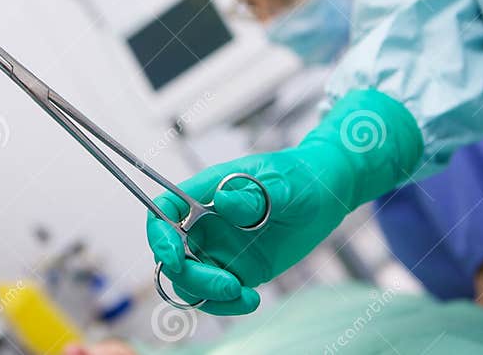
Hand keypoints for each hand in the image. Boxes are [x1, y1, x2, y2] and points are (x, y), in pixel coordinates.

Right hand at [146, 89, 421, 314]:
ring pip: (189, 280)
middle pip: (172, 254)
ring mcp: (217, 248)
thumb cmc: (298, 177)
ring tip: (244, 294)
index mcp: (205, 192)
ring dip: (207, 295)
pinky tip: (252, 300)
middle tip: (228, 285)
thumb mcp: (281, 183)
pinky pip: (214, 295)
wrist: (324, 195)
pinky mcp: (235, 270)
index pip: (164, 210)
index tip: (174, 256)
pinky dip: (225, 306)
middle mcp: (204, 222)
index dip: (159, 234)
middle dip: (190, 276)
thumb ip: (253, 195)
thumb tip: (224, 202)